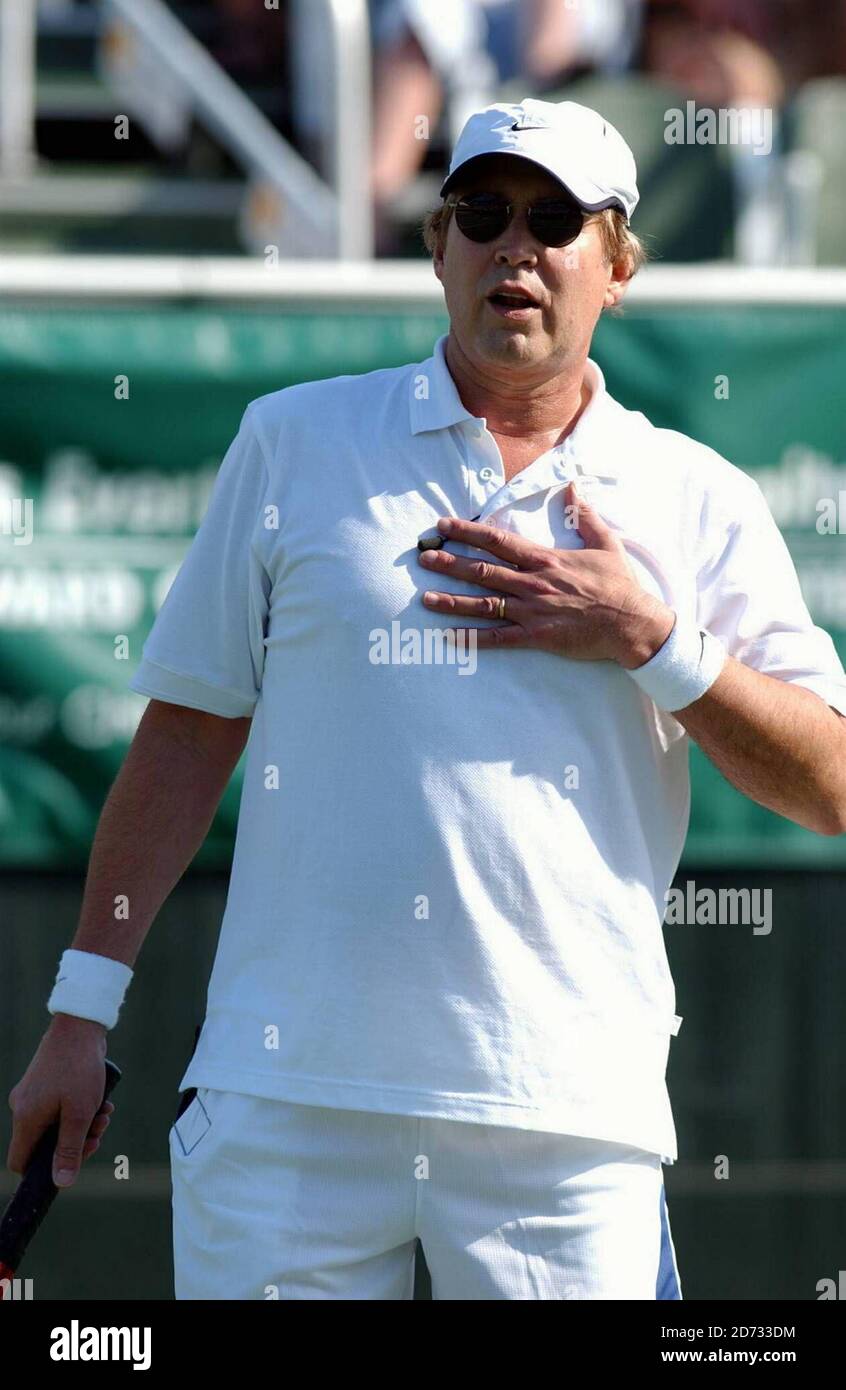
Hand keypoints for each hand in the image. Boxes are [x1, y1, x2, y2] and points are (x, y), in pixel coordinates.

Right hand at [7, 1016, 113, 1186]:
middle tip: (99, 1132)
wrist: (80, 1026)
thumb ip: (70, 1149)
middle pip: (43, 1144)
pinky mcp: (43, 1084)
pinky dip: (79, 1109)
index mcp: (25, 1119)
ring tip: (104, 1113)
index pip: (20, 1162)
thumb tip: (61, 1183)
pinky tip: (101, 1102)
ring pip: (55, 1125)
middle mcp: (22, 1108)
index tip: (71, 1161)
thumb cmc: (79, 1069)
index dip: (42, 1171)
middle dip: (75, 1142)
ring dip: (82, 1125)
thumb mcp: (79, 1114)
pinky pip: (58, 1108)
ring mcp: (32, 1095)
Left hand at [417, 481, 675, 664]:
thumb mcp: (606, 543)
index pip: (498, 541)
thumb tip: (575, 486)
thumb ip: (586, 515)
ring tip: (424, 597)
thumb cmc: (619, 585)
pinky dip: (473, 639)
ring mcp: (533, 611)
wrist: (633, 623)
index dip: (468, 532)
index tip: (444, 525)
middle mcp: (533, 583)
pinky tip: (449, 638)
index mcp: (545, 559)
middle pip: (483, 570)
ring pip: (484, 604)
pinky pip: (499, 638)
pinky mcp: (538, 636)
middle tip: (422, 557)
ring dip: (452, 600)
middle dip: (449, 563)